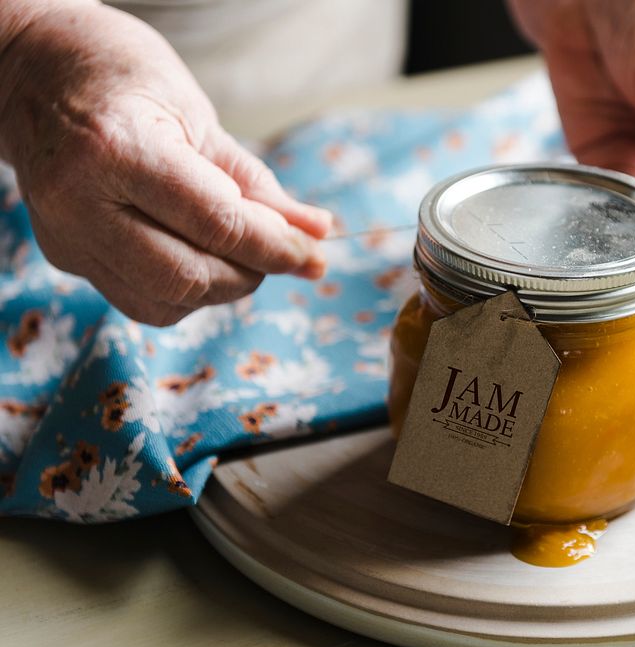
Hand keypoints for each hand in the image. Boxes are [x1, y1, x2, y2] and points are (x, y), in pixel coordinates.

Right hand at [0, 1, 331, 325]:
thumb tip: (316, 233)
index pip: (216, 223)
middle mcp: (80, 201)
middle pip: (188, 276)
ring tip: (239, 250)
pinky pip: (141, 300)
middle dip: (251, 274)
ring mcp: (67, 235)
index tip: (313, 255)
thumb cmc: (122, 77)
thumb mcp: (197, 114)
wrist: (33, 71)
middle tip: (280, 252)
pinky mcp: (66, 256)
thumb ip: (256, 183)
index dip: (275, 248)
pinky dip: (188, 292)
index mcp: (118, 148)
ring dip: (221, 289)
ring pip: (164, 301)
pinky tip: (201, 256)